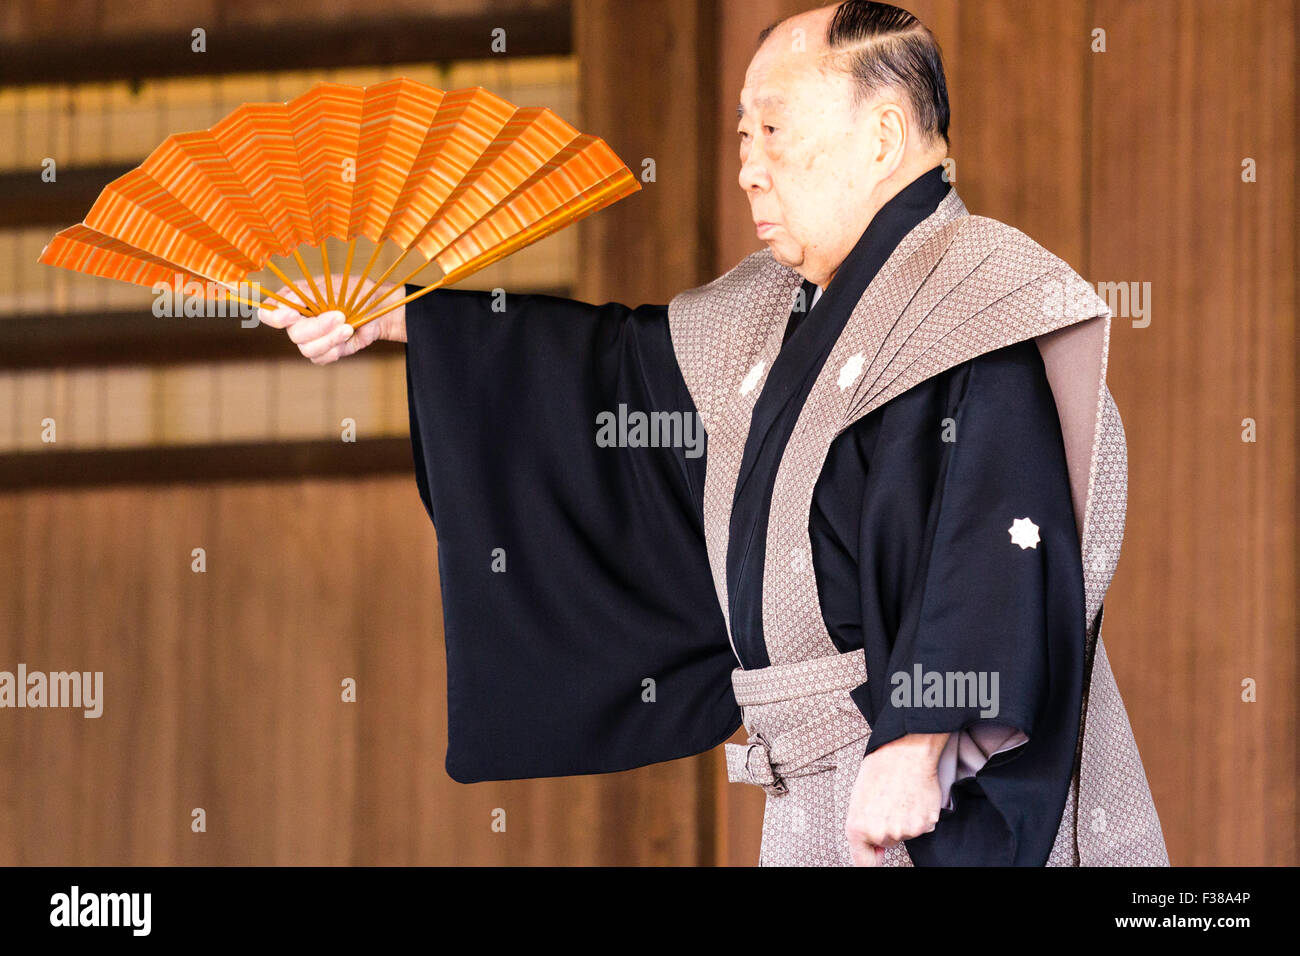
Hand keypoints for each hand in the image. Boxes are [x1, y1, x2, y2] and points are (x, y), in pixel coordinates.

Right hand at [255, 276, 406, 364]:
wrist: (378, 310)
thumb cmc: (353, 292)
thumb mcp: (329, 285)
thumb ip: (306, 292)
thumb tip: (286, 298)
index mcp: (293, 302)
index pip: (268, 314)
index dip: (275, 317)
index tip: (293, 314)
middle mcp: (297, 323)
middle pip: (293, 334)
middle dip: (318, 327)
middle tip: (340, 316)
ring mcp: (311, 340)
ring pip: (307, 349)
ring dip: (330, 338)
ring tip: (348, 327)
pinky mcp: (325, 352)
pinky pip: (320, 358)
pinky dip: (335, 348)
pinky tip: (348, 336)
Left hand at [845, 732, 948, 865]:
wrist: (905, 753)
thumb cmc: (879, 770)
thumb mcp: (858, 799)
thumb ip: (862, 828)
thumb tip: (874, 848)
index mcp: (859, 827)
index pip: (864, 862)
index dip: (871, 858)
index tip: (875, 857)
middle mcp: (882, 833)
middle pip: (886, 844)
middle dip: (885, 828)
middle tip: (886, 802)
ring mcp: (905, 830)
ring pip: (903, 834)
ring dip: (902, 820)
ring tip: (898, 796)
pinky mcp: (924, 824)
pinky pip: (919, 826)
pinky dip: (917, 816)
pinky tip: (911, 797)